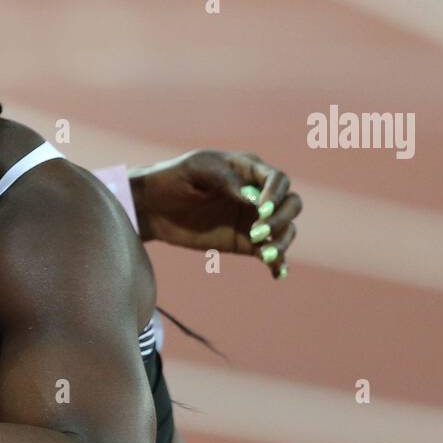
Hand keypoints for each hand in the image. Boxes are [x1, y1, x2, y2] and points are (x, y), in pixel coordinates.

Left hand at [130, 150, 301, 277]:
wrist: (151, 206)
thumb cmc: (172, 179)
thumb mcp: (196, 169)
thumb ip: (224, 178)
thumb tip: (251, 196)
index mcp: (248, 170)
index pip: (277, 180)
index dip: (275, 194)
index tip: (261, 210)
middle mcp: (257, 195)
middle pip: (290, 204)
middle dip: (281, 218)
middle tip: (257, 232)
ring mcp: (253, 219)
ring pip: (285, 229)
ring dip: (282, 242)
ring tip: (266, 255)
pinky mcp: (244, 242)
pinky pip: (269, 252)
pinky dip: (278, 263)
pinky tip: (277, 273)